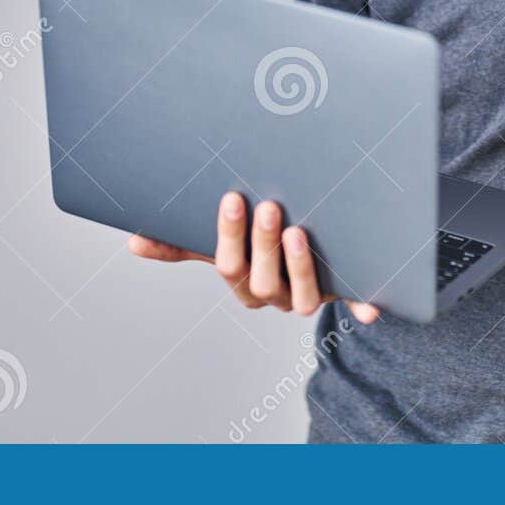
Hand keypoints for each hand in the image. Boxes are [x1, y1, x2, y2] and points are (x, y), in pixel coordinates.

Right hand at [126, 191, 379, 322]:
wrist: (313, 254)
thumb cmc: (258, 245)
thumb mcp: (223, 241)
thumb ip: (182, 242)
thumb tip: (132, 240)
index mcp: (242, 280)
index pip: (227, 265)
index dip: (228, 236)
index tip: (232, 198)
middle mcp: (273, 294)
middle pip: (261, 282)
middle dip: (261, 245)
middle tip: (267, 205)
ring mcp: (307, 296)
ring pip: (300, 299)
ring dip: (299, 267)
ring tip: (298, 231)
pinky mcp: (342, 295)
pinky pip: (352, 305)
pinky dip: (362, 306)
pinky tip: (372, 307)